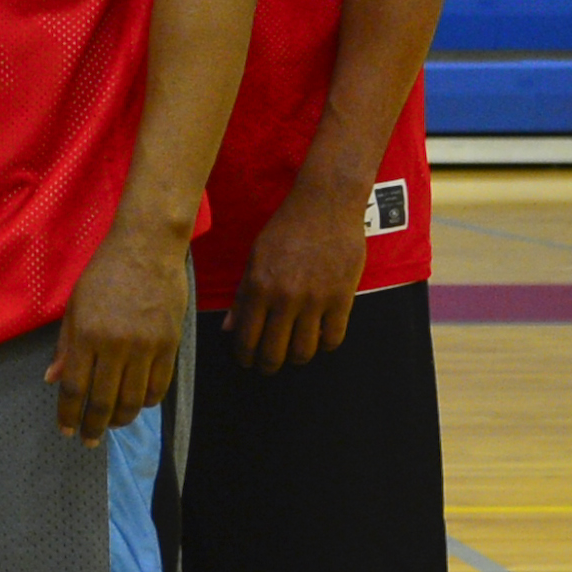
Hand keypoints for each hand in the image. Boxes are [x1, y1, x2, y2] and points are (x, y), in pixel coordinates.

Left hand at [48, 226, 189, 441]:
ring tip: (110, 424)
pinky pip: (159, 386)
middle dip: (93, 427)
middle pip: (103, 401)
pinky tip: (136, 405)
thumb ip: (65, 347)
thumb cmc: (104, 274)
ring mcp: (146, 346)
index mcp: (87, 335)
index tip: (66, 431)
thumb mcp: (75, 306)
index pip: (75, 388)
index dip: (69, 415)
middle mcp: (116, 345)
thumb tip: (52, 381)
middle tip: (89, 440)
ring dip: (120, 419)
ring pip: (133, 400)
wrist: (147, 248)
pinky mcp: (170, 344)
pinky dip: (146, 402)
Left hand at [227, 177, 367, 371]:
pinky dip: (325, 345)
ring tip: (294, 354)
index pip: (247, 338)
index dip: (244, 356)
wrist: (326, 204)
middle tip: (267, 366)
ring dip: (296, 358)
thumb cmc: (286, 228)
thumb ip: (242, 295)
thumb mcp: (255, 257)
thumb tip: (229, 329)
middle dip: (267, 365)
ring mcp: (315, 299)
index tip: (246, 361)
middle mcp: (285, 297)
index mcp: (258, 287)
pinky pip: (333, 338)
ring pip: (304, 351)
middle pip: (274, 352)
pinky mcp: (342, 297)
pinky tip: (319, 339)